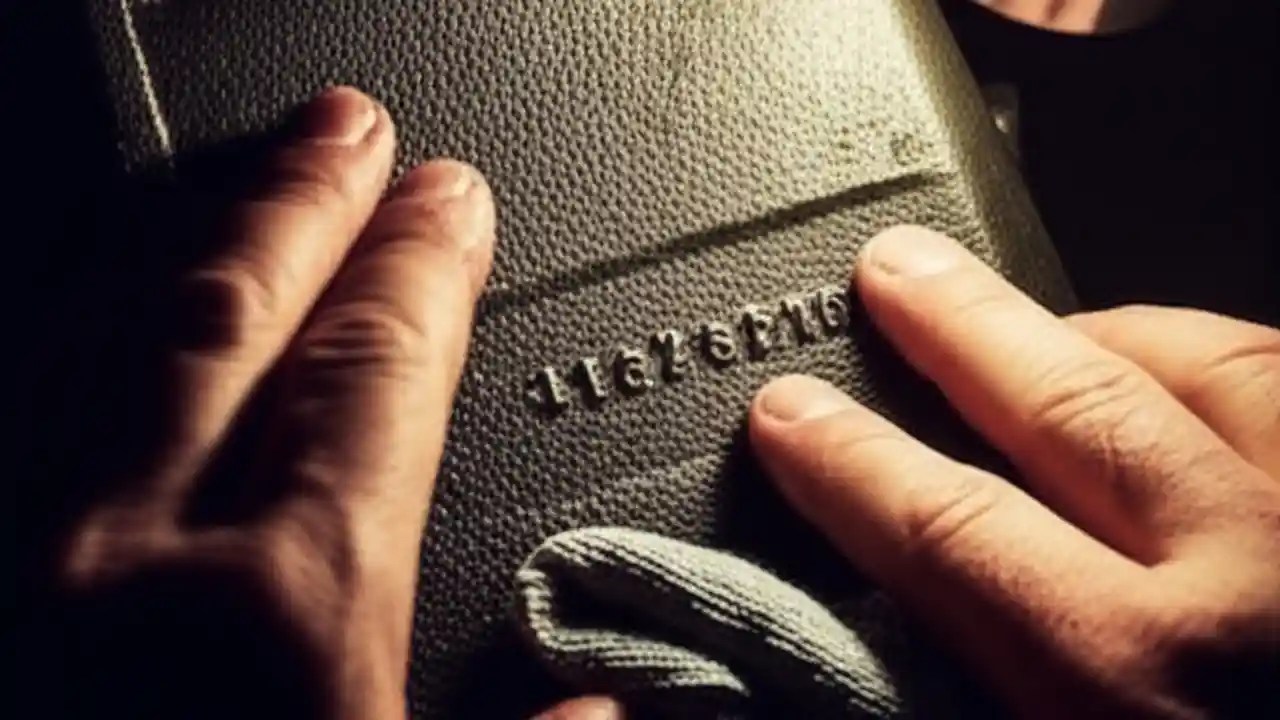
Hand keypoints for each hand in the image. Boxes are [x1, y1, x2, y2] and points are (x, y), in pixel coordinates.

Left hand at [27, 88, 494, 719]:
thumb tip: (601, 716)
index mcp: (289, 614)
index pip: (375, 371)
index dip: (421, 268)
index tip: (447, 205)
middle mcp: (128, 566)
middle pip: (235, 314)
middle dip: (306, 204)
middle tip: (350, 135)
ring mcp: (21, 562)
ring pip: (107, 333)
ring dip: (195, 238)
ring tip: (257, 182)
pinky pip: (27, 404)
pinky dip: (82, 324)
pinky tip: (114, 299)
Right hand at [749, 227, 1279, 717]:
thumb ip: (958, 694)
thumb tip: (858, 646)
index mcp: (1149, 680)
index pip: (955, 530)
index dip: (854, 464)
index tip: (791, 418)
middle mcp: (1266, 583)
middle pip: (1081, 405)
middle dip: (967, 327)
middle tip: (894, 268)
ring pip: (1221, 371)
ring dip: (1111, 336)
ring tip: (1036, 317)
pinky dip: (1228, 381)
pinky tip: (1190, 391)